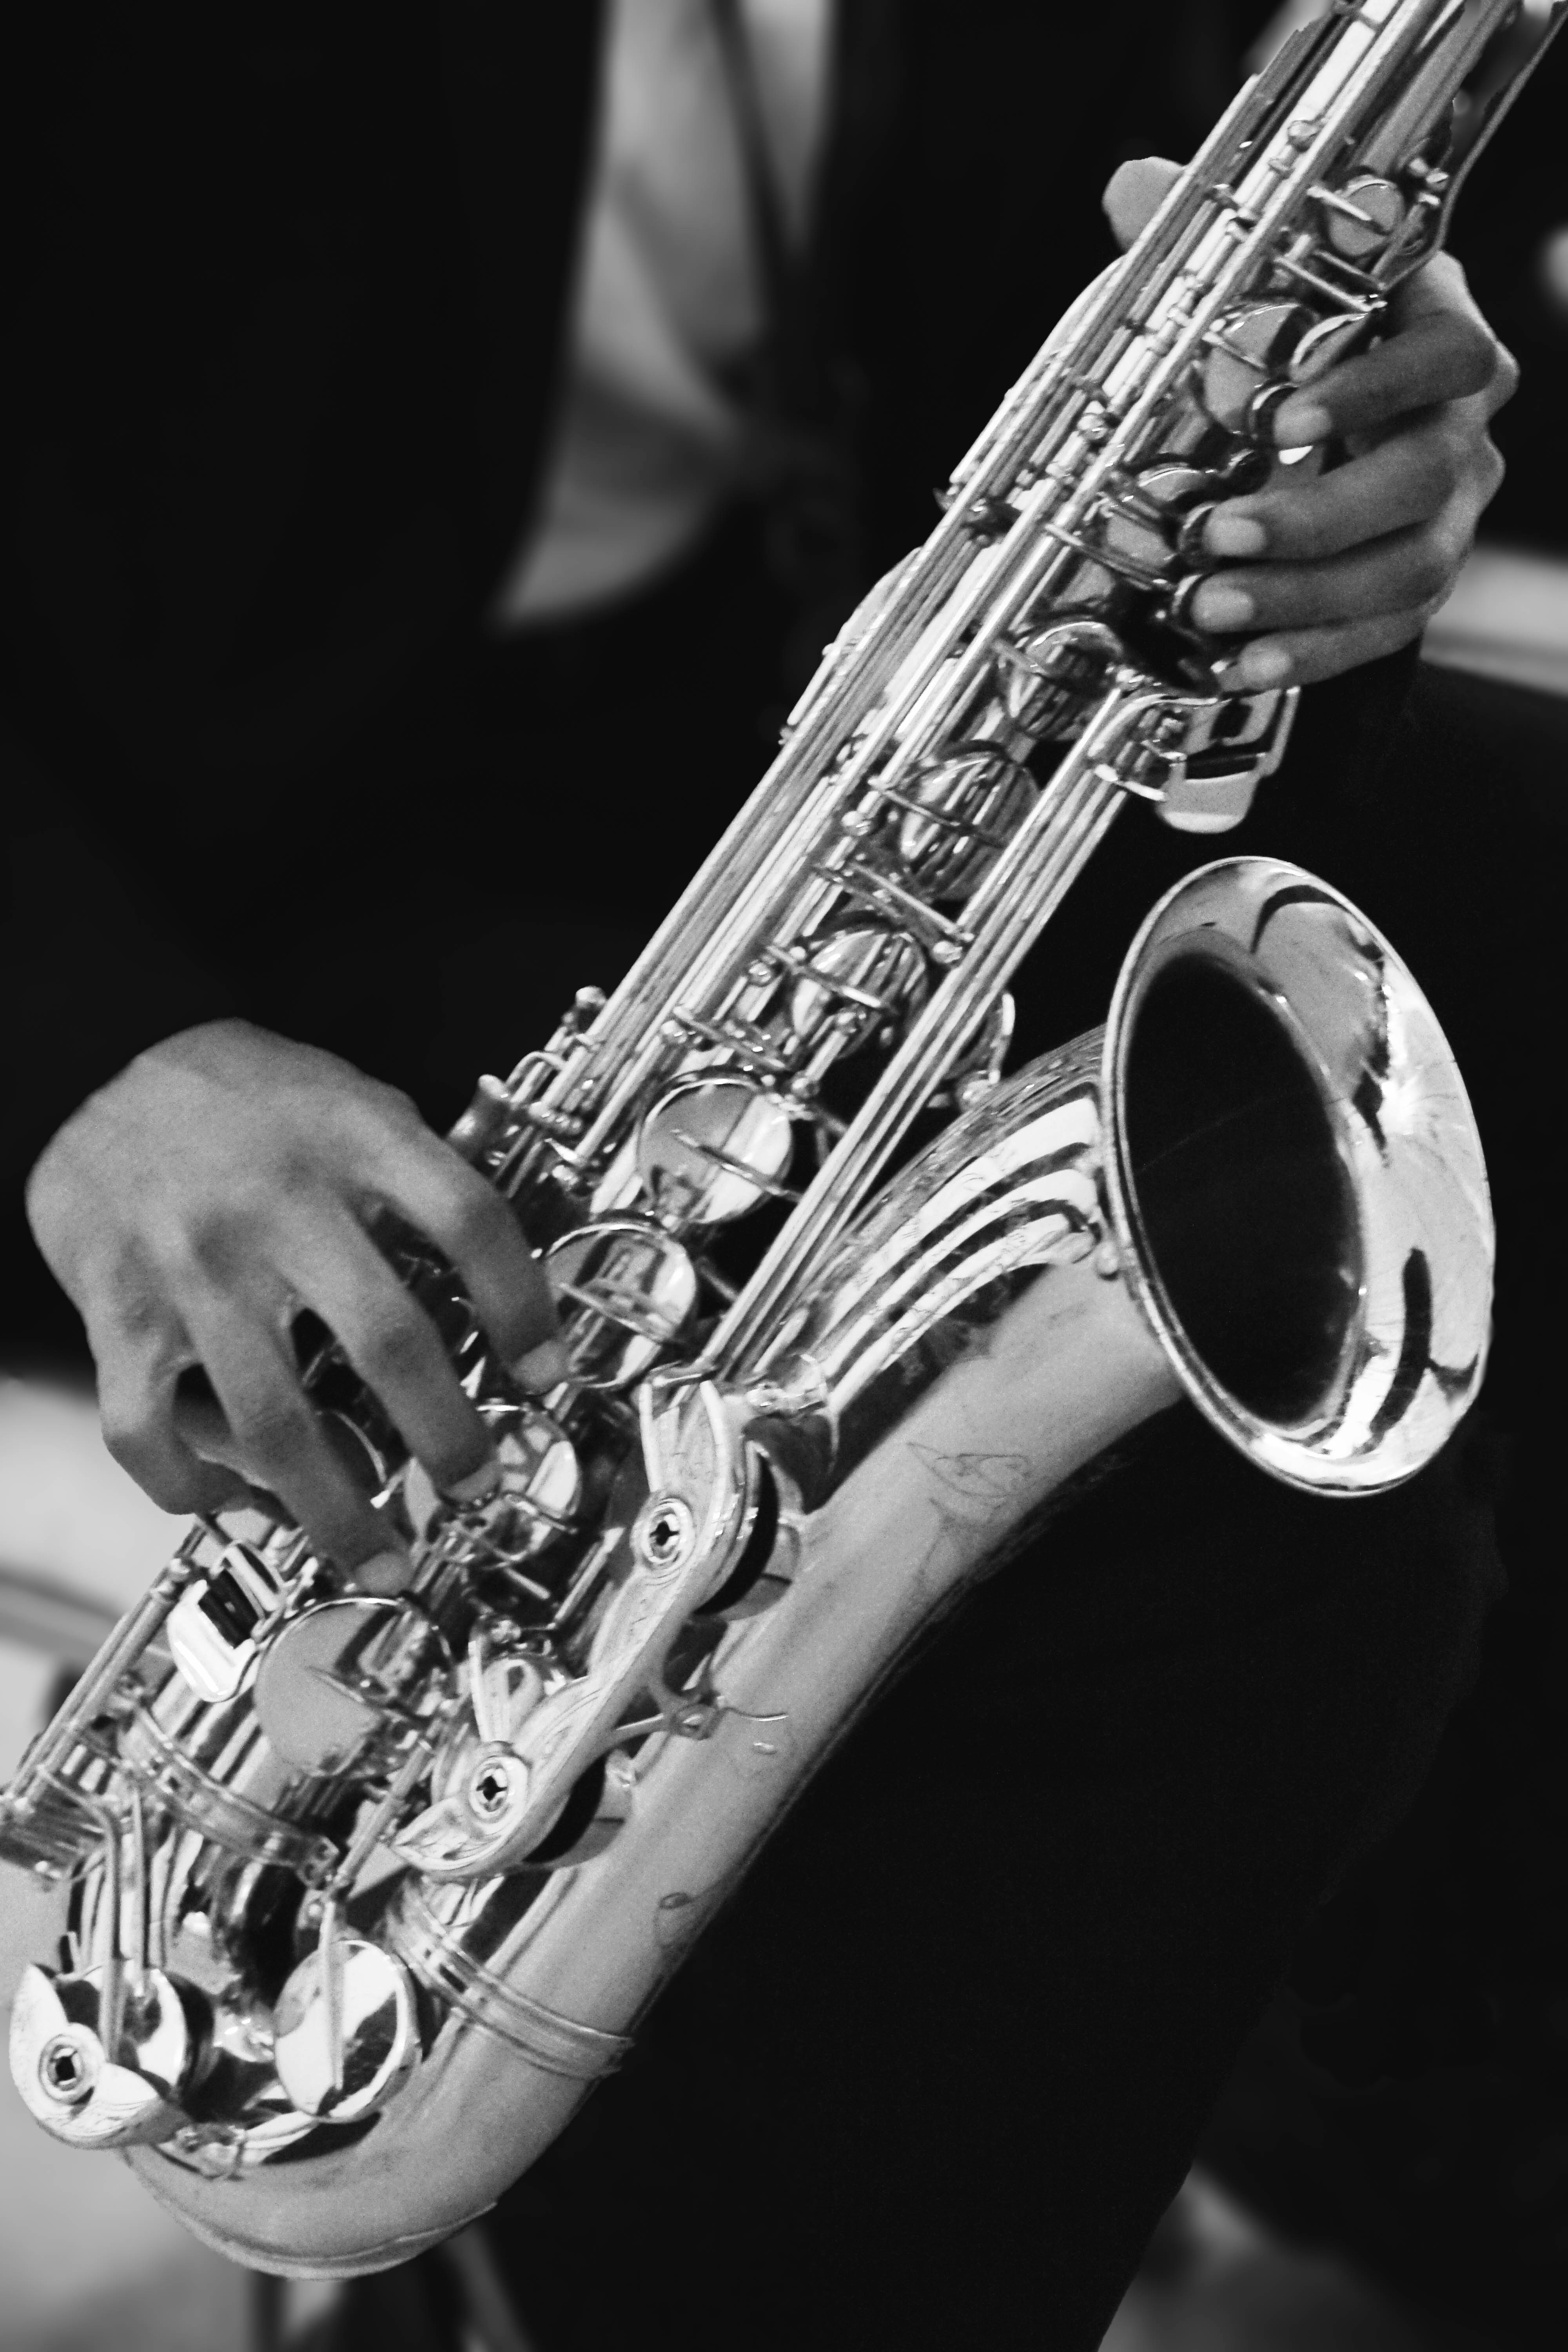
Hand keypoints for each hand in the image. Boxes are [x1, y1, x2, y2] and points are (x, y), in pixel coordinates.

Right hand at [26, 1022, 564, 1587]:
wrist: (94, 1063)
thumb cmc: (241, 1092)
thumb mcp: (352, 1097)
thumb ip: (419, 1172)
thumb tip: (500, 1272)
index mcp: (352, 1140)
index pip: (469, 1222)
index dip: (525, 1305)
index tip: (549, 1374)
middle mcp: (276, 1205)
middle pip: (388, 1339)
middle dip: (446, 1434)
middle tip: (474, 1483)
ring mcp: (193, 1267)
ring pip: (275, 1419)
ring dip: (338, 1508)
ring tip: (381, 1556)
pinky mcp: (118, 1314)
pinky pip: (151, 1430)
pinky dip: (195, 1487)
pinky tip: (240, 1505)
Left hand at [1104, 157, 1517, 689]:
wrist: (1329, 430)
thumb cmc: (1303, 351)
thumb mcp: (1261, 289)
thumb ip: (1205, 240)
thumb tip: (1134, 189)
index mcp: (1441, 340)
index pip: (1447, 355)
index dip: (1373, 389)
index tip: (1283, 420)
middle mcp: (1460, 433)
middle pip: (1420, 479)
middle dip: (1315, 519)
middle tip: (1216, 536)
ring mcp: (1447, 517)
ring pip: (1404, 568)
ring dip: (1302, 597)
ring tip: (1210, 608)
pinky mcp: (1416, 588)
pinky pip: (1380, 633)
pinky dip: (1310, 653)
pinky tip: (1243, 663)